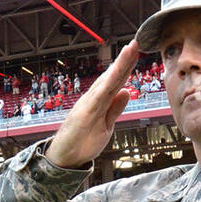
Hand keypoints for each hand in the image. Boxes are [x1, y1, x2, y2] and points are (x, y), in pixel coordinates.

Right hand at [44, 39, 139, 168]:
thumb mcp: (106, 125)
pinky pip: (99, 96)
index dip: (126, 67)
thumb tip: (126, 92)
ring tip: (129, 49)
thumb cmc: (82, 142)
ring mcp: (88, 105)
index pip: (115, 82)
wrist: (64, 159)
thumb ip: (115, 109)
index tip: (137, 53)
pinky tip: (116, 72)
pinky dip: (108, 83)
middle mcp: (93, 99)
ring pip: (107, 82)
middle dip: (124, 60)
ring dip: (118, 65)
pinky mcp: (84, 114)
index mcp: (100, 102)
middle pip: (112, 77)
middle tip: (136, 43)